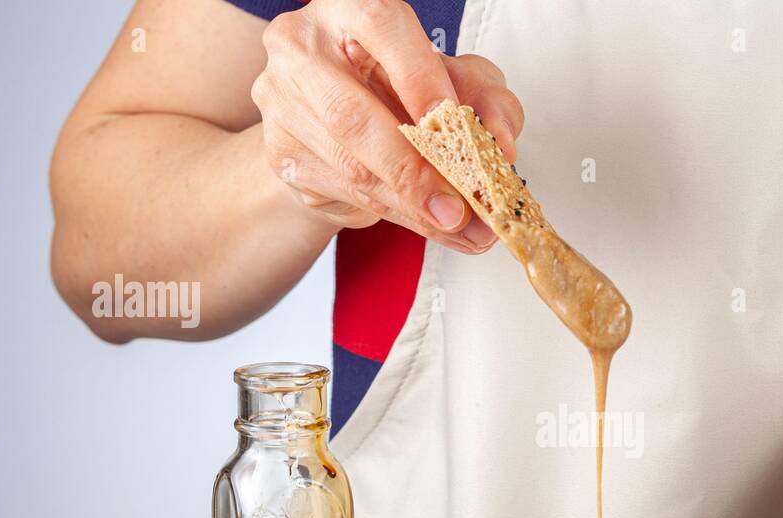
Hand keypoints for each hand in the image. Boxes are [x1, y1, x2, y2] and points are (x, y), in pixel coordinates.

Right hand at [252, 0, 523, 248]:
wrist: (343, 122)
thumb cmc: (404, 87)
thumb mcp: (458, 82)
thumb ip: (487, 102)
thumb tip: (500, 146)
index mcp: (349, 8)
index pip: (380, 26)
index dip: (418, 77)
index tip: (451, 125)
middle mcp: (303, 47)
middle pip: (352, 114)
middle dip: (413, 171)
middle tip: (459, 210)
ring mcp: (283, 103)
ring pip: (351, 167)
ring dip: (413, 208)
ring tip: (464, 229)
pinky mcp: (282, 154)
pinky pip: (345, 195)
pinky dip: (398, 218)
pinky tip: (434, 227)